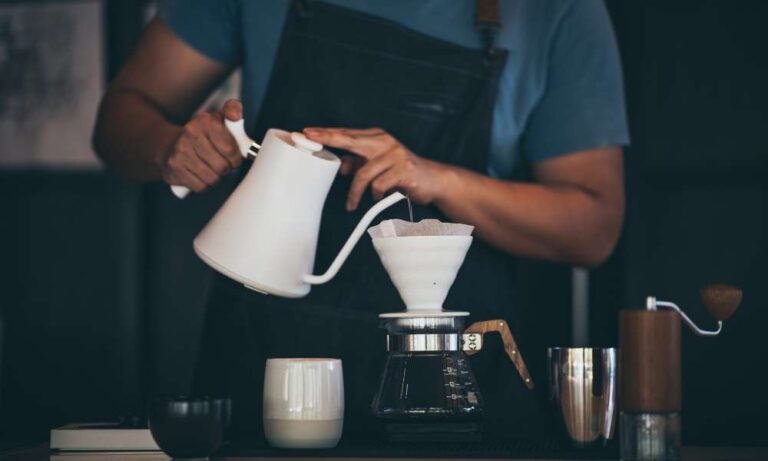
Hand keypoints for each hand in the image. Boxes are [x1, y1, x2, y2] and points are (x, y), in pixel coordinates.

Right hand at [160, 99, 243, 192]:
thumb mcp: (218, 118)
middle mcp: (190, 135)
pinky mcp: (173, 169)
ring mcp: (180, 153)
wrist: (169, 145)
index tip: (234, 157)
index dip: (236, 157)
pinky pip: (201, 187)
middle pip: (223, 167)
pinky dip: (205, 185)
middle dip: (227, 168)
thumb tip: (235, 115)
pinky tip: (202, 175)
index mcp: (205, 121)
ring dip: (217, 178)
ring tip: (213, 169)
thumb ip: (233, 110)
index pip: (230, 149)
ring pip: (213, 179)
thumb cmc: (202, 134)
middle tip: (224, 164)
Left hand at [303, 127, 447, 210]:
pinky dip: (375, 196)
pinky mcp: (404, 170)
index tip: (308, 132)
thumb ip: (359, 163)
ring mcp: (395, 154)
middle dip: (330, 140)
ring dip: (354, 193)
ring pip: (363, 173)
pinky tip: (378, 198)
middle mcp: (385, 142)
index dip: (327, 133)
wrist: (433, 180)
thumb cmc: (402, 172)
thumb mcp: (378, 165)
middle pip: (351, 141)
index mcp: (377, 137)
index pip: (347, 134)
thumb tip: (340, 166)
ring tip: (352, 204)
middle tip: (312, 142)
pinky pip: (379, 186)